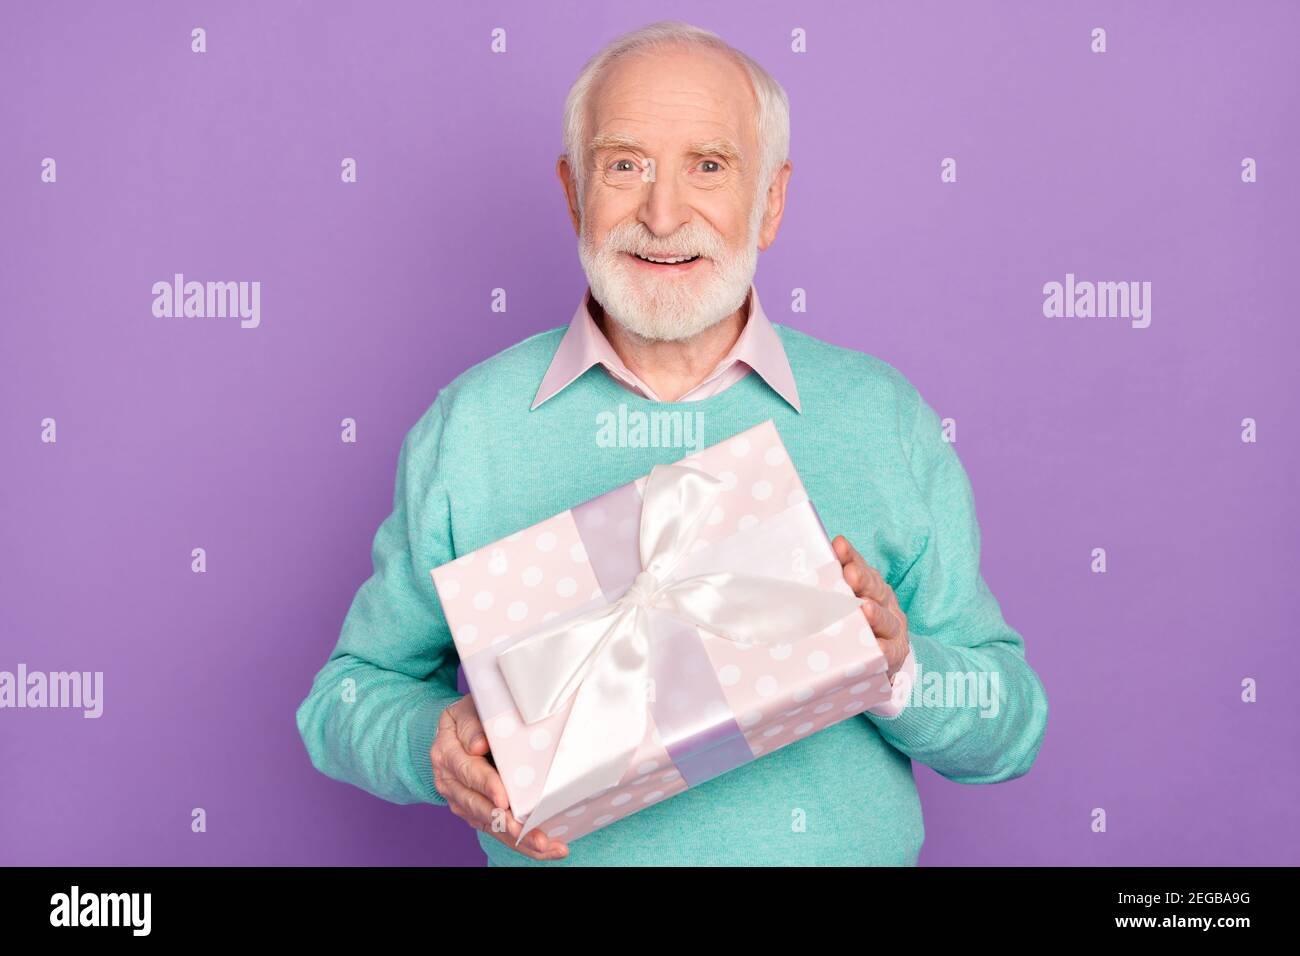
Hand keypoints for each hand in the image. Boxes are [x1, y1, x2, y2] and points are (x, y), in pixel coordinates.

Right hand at [431, 696, 568, 860]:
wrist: (454, 732)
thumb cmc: (471, 717)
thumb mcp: (468, 710)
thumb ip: (473, 724)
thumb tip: (478, 745)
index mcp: (447, 753)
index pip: (468, 771)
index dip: (487, 785)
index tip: (504, 799)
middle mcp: (450, 781)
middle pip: (477, 805)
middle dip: (504, 821)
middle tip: (529, 831)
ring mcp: (460, 800)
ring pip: (488, 823)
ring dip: (517, 838)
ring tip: (544, 845)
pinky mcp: (474, 813)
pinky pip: (496, 831)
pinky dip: (520, 842)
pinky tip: (543, 847)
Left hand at [832, 535, 909, 680]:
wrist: (874, 658)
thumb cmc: (850, 625)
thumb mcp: (838, 603)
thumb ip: (824, 588)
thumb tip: (794, 570)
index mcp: (870, 585)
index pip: (859, 566)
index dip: (850, 556)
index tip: (839, 546)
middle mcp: (884, 602)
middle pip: (875, 589)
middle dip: (863, 580)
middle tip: (851, 574)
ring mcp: (893, 628)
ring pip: (886, 619)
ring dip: (876, 614)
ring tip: (865, 608)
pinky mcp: (895, 652)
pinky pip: (890, 651)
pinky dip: (884, 648)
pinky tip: (878, 646)